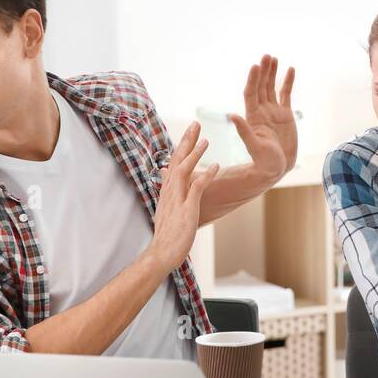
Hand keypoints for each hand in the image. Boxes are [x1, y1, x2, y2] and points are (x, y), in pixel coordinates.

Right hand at [146, 122, 220, 272]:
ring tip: (206, 139)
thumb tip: (164, 173)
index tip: (190, 132)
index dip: (182, 146)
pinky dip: (206, 176)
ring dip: (195, 154)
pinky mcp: (186, 210)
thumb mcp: (167, 207)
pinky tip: (217, 167)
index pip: (174, 162)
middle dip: (186, 141)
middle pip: (177, 160)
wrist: (161, 253)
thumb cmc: (168, 233)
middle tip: (195, 123)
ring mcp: (177, 200)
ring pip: (184, 170)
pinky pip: (196, 189)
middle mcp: (170, 191)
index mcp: (167, 190)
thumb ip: (167, 189)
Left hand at [228, 54, 296, 183]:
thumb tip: (231, 115)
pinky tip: (290, 69)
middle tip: (266, 56)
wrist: (276, 169)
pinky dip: (288, 82)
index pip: (251, 93)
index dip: (253, 80)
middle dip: (263, 72)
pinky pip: (286, 94)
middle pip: (261, 87)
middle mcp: (262, 111)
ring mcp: (274, 112)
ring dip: (272, 73)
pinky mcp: (286, 115)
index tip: (255, 66)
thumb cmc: (264, 162)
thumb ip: (244, 131)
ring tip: (273, 58)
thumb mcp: (254, 147)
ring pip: (272, 87)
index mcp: (253, 117)